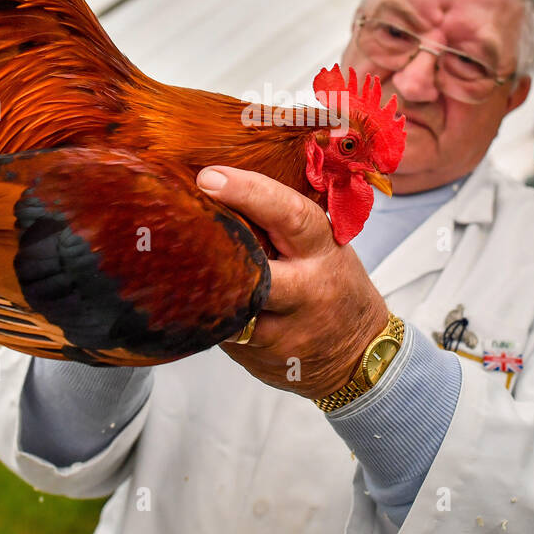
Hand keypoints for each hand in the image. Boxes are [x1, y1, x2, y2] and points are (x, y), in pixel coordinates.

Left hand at [197, 166, 389, 398]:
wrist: (358, 353)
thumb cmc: (333, 285)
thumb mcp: (323, 247)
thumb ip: (282, 224)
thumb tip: (217, 186)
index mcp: (321, 250)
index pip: (289, 214)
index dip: (248, 192)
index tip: (209, 178)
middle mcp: (305, 290)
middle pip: (252, 268)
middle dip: (212, 245)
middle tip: (175, 222)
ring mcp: (282, 329)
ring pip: (226, 301)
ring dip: (201, 283)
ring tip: (181, 266)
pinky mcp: (258, 356)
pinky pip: (220, 327)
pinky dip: (210, 312)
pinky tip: (210, 303)